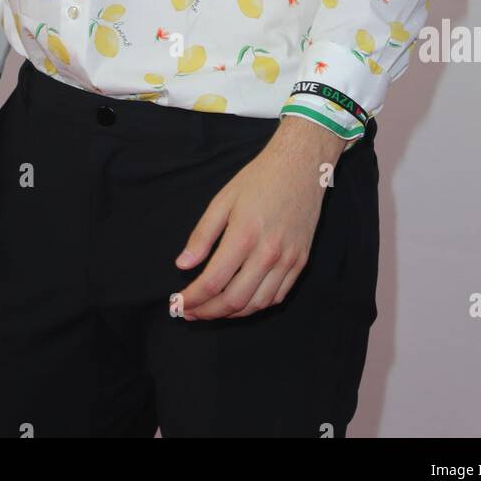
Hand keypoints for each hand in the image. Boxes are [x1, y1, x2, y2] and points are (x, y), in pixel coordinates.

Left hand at [173, 117, 345, 320]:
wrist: (301, 166)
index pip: (213, 281)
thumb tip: (183, 265)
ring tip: (212, 310)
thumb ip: (202, 235)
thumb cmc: (259, 179)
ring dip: (231, 314)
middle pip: (234, 300)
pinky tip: (241, 301)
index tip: (179, 303)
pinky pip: (277, 296)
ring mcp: (288, 260)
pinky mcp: (301, 262)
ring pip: (257, 304)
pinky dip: (256, 306)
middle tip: (191, 312)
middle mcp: (268, 253)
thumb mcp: (223, 200)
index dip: (193, 298)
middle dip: (208, 312)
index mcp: (244, 235)